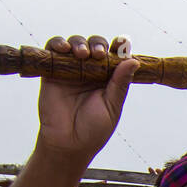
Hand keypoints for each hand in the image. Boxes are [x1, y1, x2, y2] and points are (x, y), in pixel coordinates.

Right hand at [34, 35, 138, 161]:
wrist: (68, 143)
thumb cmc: (93, 130)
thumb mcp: (112, 106)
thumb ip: (120, 84)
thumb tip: (134, 61)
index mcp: (108, 80)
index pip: (114, 57)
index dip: (118, 47)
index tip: (123, 43)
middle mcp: (90, 72)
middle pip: (94, 46)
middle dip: (98, 44)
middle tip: (99, 54)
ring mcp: (71, 70)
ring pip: (75, 44)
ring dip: (80, 43)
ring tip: (82, 54)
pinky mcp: (52, 71)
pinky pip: (53, 50)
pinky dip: (58, 44)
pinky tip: (64, 49)